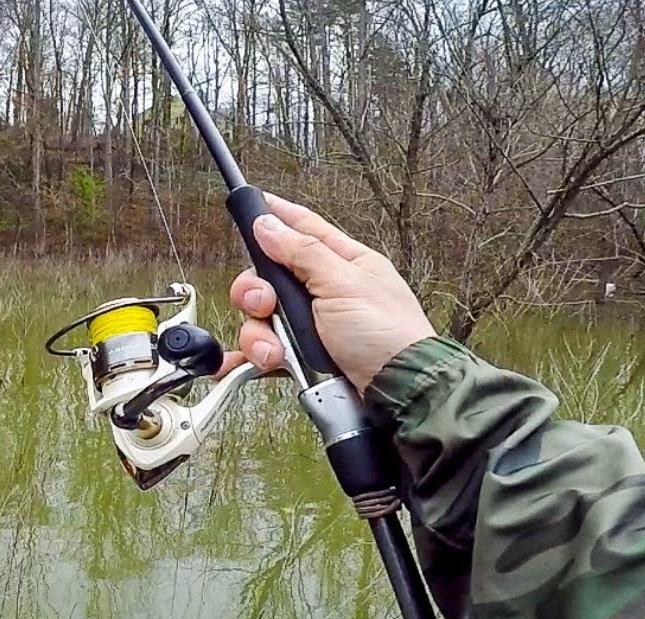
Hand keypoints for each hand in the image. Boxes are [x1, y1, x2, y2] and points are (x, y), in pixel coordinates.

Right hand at [220, 193, 434, 389]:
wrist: (396, 392)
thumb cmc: (388, 336)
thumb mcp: (345, 284)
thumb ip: (302, 252)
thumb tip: (268, 224)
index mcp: (343, 263)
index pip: (303, 227)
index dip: (277, 214)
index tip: (251, 201)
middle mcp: (324, 291)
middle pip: (269, 277)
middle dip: (256, 292)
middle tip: (265, 305)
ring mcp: (311, 325)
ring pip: (262, 317)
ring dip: (259, 334)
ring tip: (274, 350)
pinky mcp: (301, 356)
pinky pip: (264, 349)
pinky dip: (253, 356)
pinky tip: (247, 362)